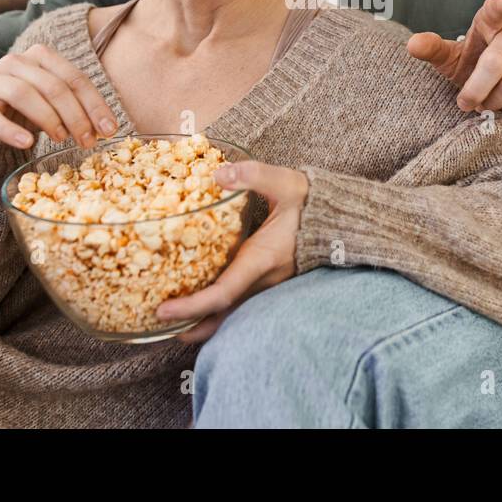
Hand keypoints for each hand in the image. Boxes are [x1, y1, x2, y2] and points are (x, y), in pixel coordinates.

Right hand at [0, 42, 117, 148]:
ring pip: (24, 94)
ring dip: (48, 119)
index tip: (109, 130)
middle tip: (88, 141)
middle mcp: (15, 62)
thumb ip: (77, 107)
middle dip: (76, 116)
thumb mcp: (52, 102)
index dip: (95, 104)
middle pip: (52, 86)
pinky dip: (11, 131)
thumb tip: (107, 129)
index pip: (74, 78)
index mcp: (41, 56)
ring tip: (62, 139)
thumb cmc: (25, 107)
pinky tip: (27, 144)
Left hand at [155, 160, 307, 343]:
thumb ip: (253, 175)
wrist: (343, 220)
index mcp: (262, 259)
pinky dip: (217, 308)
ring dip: (202, 321)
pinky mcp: (269, 281)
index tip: (164, 311)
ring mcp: (267, 284)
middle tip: (158, 325)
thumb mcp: (286, 183)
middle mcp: (263, 280)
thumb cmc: (313, 203)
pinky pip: (240, 303)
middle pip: (222, 316)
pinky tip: (199, 299)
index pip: (223, 294)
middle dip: (190, 326)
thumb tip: (217, 174)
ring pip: (231, 313)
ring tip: (172, 320)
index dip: (192, 307)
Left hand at [406, 0, 501, 122]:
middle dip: (476, 90)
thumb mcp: (454, 60)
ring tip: (491, 101)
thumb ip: (434, 50)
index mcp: (494, 20)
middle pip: (496, 62)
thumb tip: (412, 44)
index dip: (500, 7)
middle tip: (466, 103)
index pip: (496, 10)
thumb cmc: (479, 67)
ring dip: (495, 102)